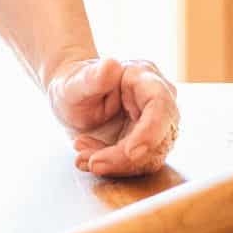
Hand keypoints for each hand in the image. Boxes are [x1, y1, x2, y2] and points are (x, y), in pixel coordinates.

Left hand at [46, 57, 178, 176]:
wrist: (72, 100)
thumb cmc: (74, 85)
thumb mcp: (74, 82)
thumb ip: (92, 76)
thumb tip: (111, 65)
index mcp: (144, 78)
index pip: (160, 106)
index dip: (151, 132)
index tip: (130, 152)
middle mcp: (157, 102)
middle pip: (158, 138)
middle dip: (125, 158)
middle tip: (92, 163)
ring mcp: (155, 124)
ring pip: (149, 157)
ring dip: (116, 165)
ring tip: (82, 156)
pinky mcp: (147, 143)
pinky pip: (137, 164)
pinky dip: (112, 166)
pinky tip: (87, 156)